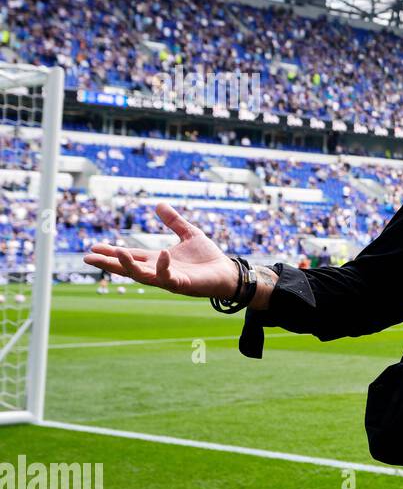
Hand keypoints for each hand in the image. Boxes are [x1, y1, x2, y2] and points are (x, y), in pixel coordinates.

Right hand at [83, 202, 237, 298]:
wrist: (227, 272)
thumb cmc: (208, 257)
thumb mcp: (189, 234)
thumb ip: (174, 221)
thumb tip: (158, 204)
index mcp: (157, 260)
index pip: (130, 256)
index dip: (113, 252)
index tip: (94, 247)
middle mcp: (158, 271)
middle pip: (128, 268)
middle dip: (109, 264)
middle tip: (88, 258)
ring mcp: (169, 279)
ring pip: (143, 276)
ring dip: (128, 266)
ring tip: (117, 253)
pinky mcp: (182, 284)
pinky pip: (169, 277)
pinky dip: (163, 267)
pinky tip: (161, 254)